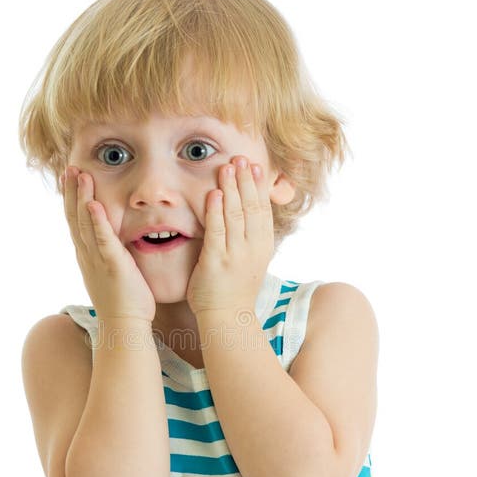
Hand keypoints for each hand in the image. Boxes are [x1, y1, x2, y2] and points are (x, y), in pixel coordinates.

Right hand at [61, 165, 155, 321]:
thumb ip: (109, 254)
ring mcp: (96, 259)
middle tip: (68, 167)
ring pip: (84, 223)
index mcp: (88, 255)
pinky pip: (101, 240)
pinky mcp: (111, 265)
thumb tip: (111, 243)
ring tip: (79, 174)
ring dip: (81, 197)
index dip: (72, 199)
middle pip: (74, 217)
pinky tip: (93, 204)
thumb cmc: (124, 301)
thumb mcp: (111, 272)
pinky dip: (96, 221)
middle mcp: (87, 254)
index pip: (76, 221)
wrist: (124, 326)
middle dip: (72, 191)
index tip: (69, 178)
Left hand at [186, 156, 273, 315]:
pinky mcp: (217, 262)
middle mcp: (252, 247)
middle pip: (251, 206)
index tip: (254, 166)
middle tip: (240, 158)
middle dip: (245, 180)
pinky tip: (214, 193)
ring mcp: (236, 254)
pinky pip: (217, 231)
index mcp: (261, 246)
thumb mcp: (250, 260)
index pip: (262, 209)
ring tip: (227, 167)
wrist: (227, 318)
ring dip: (231, 188)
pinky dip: (216, 211)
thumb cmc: (234, 289)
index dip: (258, 187)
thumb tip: (247, 215)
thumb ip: (249, 237)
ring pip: (236, 214)